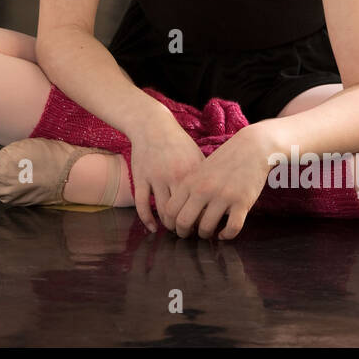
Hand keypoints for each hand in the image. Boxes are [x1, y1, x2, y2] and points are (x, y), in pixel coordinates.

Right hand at [128, 111, 203, 232]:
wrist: (153, 126)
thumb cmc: (178, 143)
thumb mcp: (196, 157)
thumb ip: (206, 178)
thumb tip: (218, 199)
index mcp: (192, 172)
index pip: (201, 205)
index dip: (203, 220)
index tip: (204, 226)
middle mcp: (174, 176)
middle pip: (183, 212)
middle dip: (186, 227)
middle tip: (188, 232)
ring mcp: (156, 177)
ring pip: (163, 211)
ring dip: (169, 224)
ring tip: (173, 228)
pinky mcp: (140, 178)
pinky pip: (142, 205)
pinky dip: (148, 220)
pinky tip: (153, 228)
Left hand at [162, 127, 271, 238]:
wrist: (251, 147)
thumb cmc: (224, 160)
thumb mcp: (200, 171)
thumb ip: (188, 189)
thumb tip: (177, 212)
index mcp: (190, 181)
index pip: (170, 210)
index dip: (171, 224)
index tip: (177, 227)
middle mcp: (203, 189)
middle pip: (183, 222)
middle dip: (184, 234)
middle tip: (190, 235)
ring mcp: (223, 196)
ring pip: (206, 229)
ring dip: (206, 235)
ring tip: (209, 232)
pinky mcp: (242, 202)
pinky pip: (232, 229)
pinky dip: (227, 236)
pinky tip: (225, 233)